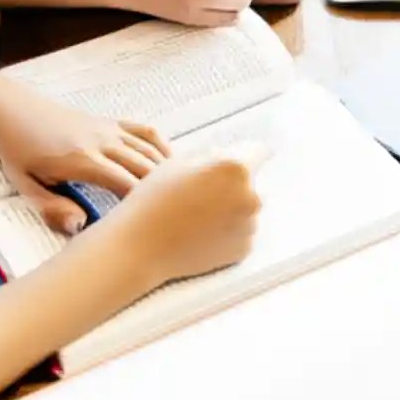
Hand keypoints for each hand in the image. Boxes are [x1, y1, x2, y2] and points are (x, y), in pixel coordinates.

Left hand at [0, 92, 172, 234]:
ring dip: (165, 172)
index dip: (142, 206)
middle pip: (144, 168)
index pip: (125, 185)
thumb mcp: (26, 185)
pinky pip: (144, 131)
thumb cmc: (18, 150)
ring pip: (149, 150)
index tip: (153, 225)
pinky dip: (161, 146)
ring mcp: (109, 129)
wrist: (13, 110)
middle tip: (173, 216)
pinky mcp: (110, 122)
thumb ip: (51, 208)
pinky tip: (170, 163)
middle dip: (161, 193)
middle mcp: (102, 142)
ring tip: (177, 196)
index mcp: (82, 161)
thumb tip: (79, 226)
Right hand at [99, 142, 267, 287]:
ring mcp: (249, 226)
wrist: (141, 246)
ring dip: (229, 207)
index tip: (239, 156)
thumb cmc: (155, 201)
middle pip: (249, 181)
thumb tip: (226, 155)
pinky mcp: (243, 249)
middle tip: (200, 191)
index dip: (245, 152)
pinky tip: (199, 231)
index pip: (258, 150)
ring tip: (195, 214)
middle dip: (231, 183)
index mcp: (235, 169)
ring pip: (244, 207)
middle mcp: (251, 197)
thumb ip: (211, 155)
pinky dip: (226, 230)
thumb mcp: (179, 161)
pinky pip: (240, 231)